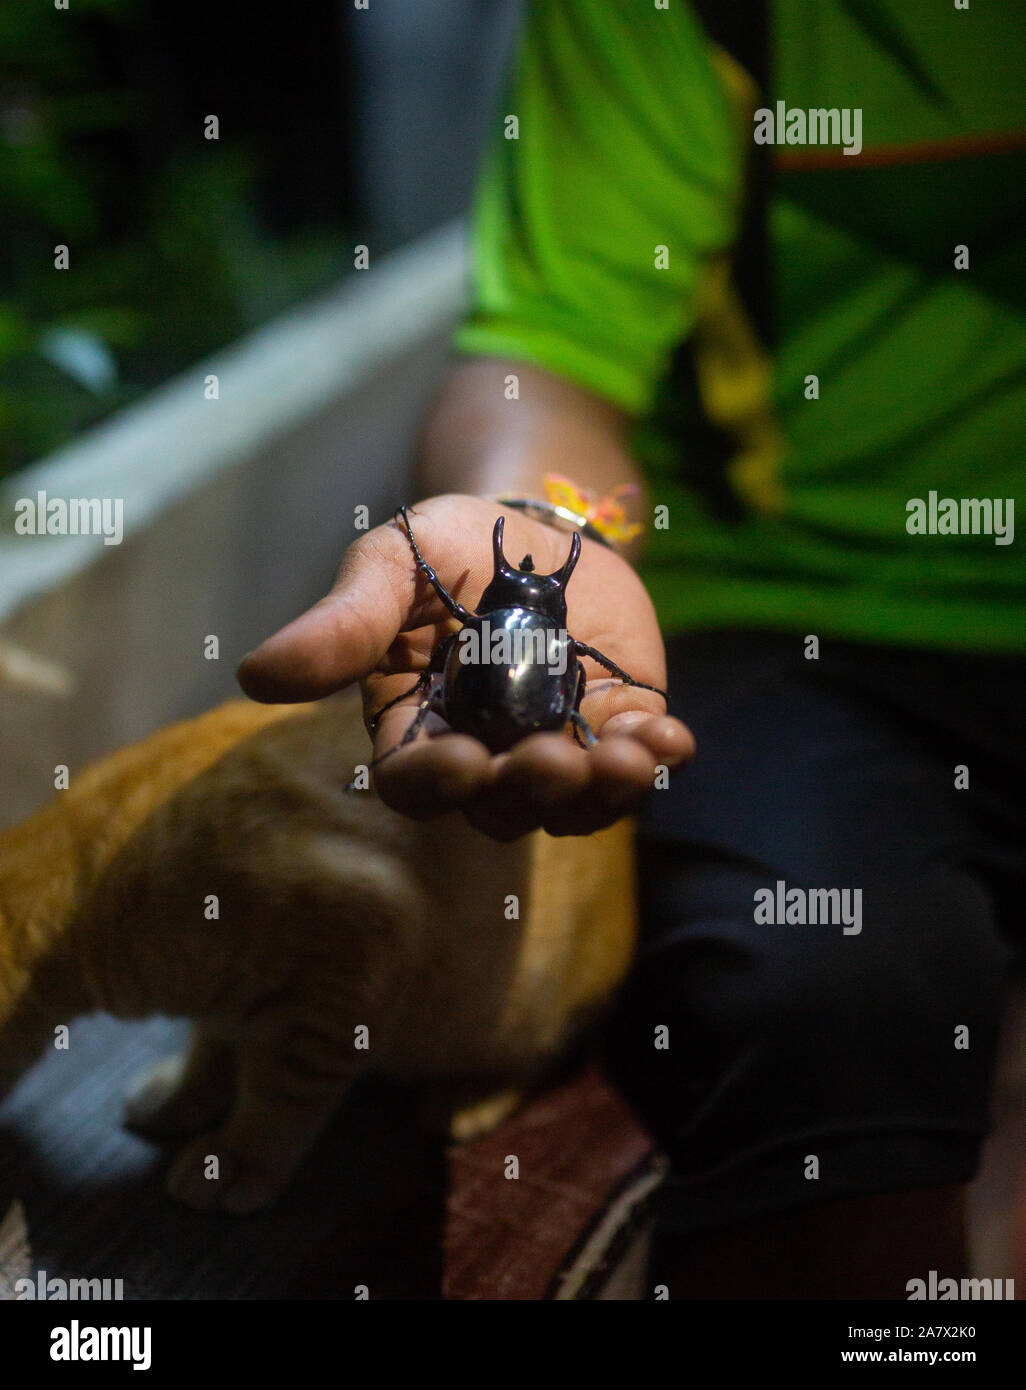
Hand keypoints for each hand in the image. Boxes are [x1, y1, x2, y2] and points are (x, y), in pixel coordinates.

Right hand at [237, 494, 693, 838]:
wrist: (535, 521)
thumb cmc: (447, 548)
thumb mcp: (390, 566)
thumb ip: (342, 624)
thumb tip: (254, 675)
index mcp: (419, 727)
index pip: (418, 782)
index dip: (437, 783)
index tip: (461, 759)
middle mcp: (487, 753)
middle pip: (501, 805)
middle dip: (529, 790)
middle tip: (553, 760)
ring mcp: (558, 743)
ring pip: (575, 802)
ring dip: (604, 792)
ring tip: (630, 758)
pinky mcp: (620, 722)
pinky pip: (638, 761)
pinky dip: (657, 757)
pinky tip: (670, 739)